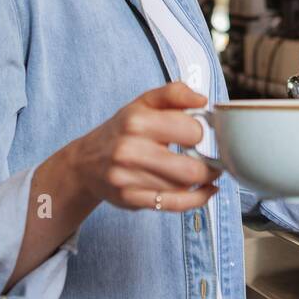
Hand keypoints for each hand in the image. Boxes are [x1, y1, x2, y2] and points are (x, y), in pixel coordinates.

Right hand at [64, 81, 219, 211]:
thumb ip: (174, 93)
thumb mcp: (144, 103)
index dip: (202, 132)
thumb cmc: (122, 130)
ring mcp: (128, 178)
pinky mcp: (130, 199)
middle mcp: (129, 151)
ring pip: (184, 187)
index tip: (198, 134)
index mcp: (136, 121)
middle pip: (191, 169)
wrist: (85, 163)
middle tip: (213, 160)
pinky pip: (174, 205)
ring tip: (202, 171)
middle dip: (209, 166)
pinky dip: (197, 199)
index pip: (191, 131)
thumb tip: (202, 99)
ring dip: (200, 181)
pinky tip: (205, 190)